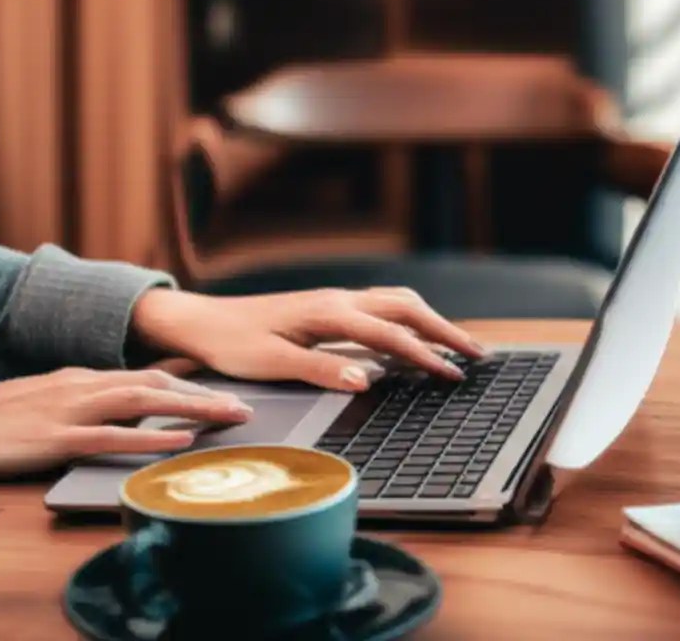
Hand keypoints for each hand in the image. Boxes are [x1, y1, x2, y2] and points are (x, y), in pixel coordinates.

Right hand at [0, 368, 251, 476]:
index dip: (191, 383)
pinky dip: (150, 437)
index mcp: (85, 379)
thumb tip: (130, 411)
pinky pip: (112, 436)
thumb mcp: (53, 400)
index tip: (227, 390)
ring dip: (192, 408)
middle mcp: (85, 387)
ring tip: (230, 417)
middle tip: (246, 407)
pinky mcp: (57, 438)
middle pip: (157, 385)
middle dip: (205, 395)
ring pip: (144, 402)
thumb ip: (92, 402)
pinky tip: (180, 441)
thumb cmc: (0, 418)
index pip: (149, 375)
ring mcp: (72, 411)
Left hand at [131, 287, 486, 391]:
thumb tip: (365, 379)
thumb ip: (319, 370)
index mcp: (329, 313)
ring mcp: (336, 301)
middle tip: (479, 355)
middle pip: (408, 308)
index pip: (391, 334)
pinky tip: (415, 338)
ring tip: (459, 346)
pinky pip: (383, 307)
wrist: (201, 321)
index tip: (453, 374)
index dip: (426, 355)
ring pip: (398, 302)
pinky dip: (410, 320)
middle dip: (446, 330)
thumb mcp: (269, 363)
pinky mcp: (330, 308)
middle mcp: (339, 300)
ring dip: (432, 321)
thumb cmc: (231, 343)